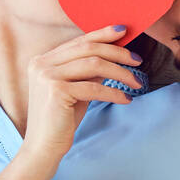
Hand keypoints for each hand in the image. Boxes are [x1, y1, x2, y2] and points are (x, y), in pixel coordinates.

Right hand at [22, 24, 144, 162]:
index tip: (124, 31)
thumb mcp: (77, 88)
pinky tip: (126, 99)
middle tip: (137, 59)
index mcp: (44, 60)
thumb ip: (89, 71)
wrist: (43, 147)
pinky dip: (114, 92)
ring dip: (120, 73)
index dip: (103, 34)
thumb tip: (115, 54)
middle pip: (88, 48)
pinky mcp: (55, 91)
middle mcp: (42, 63)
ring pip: (94, 65)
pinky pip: (94, 87)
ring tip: (136, 82)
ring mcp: (46, 76)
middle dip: (117, 52)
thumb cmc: (62, 119)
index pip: (79, 41)